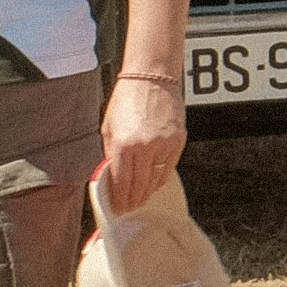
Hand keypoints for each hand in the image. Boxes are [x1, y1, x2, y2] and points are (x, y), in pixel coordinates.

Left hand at [100, 68, 185, 213]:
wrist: (151, 79)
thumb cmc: (128, 99)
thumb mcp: (109, 129)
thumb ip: (111, 155)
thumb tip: (114, 175)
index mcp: (123, 145)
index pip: (121, 183)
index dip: (119, 199)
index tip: (118, 208)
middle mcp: (145, 148)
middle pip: (139, 185)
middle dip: (133, 199)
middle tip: (128, 207)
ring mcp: (164, 145)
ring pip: (156, 180)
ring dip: (147, 191)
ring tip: (140, 197)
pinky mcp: (178, 142)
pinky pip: (168, 167)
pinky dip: (160, 178)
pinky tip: (154, 182)